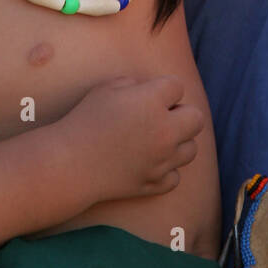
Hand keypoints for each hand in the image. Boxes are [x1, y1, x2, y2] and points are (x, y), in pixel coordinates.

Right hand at [63, 74, 203, 203]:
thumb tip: (150, 91)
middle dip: (182, 114)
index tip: (148, 94)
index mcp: (153, 102)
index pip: (177, 86)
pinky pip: (175, 176)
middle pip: (196, 119)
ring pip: (191, 150)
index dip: (163, 88)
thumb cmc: (86, 119)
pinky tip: (149, 163)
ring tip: (156, 140)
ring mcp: (162, 160)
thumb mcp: (107, 88)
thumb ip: (135, 83)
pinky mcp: (155, 184)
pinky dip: (165, 170)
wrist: (71, 162)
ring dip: (178, 142)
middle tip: (160, 117)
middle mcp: (165, 131)